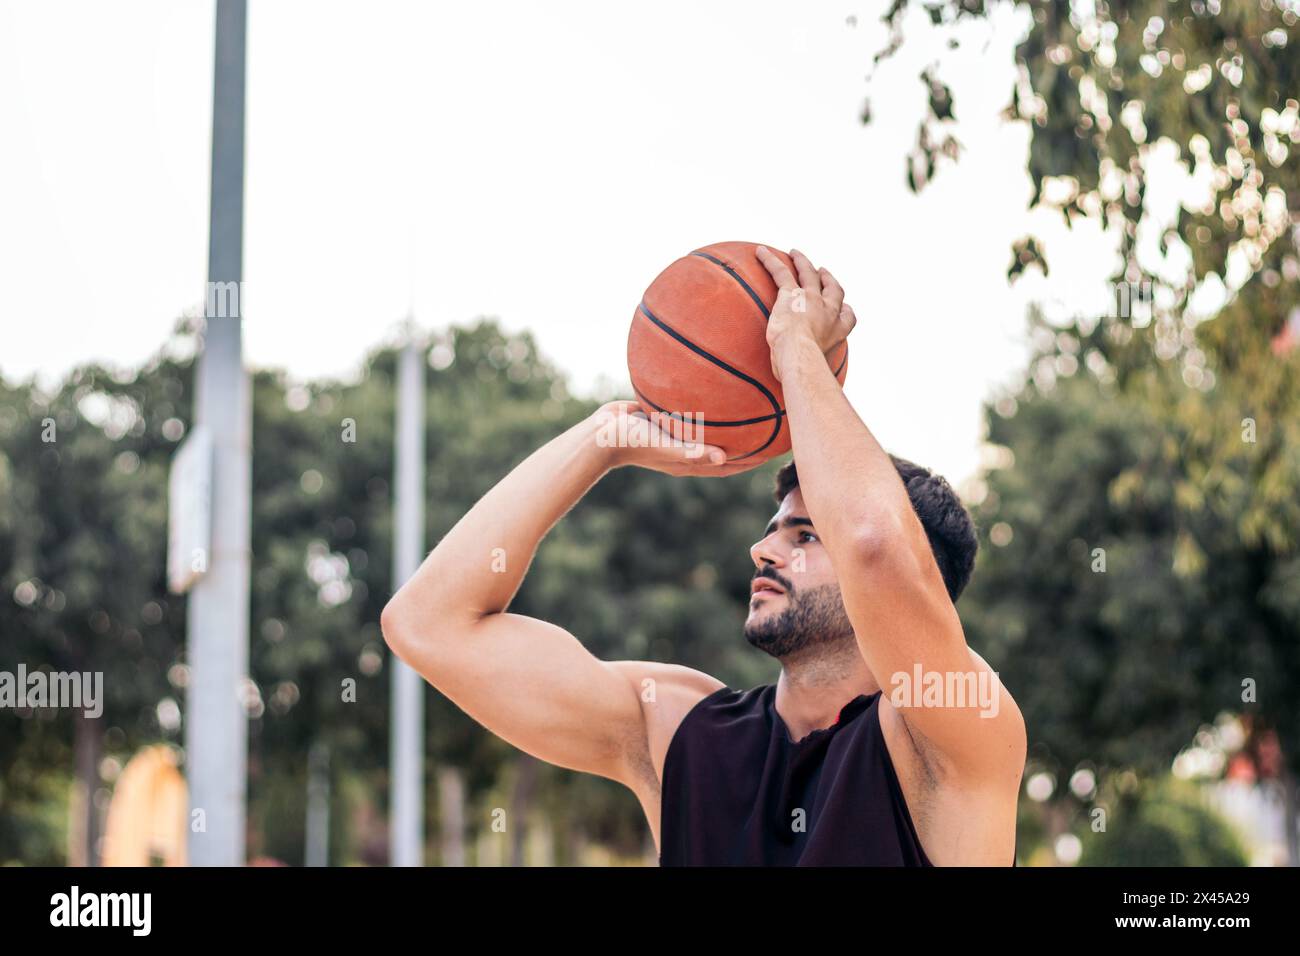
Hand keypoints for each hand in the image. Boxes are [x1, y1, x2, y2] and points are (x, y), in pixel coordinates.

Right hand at [590, 401, 759, 476]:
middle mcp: (688, 450)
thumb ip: (691, 451)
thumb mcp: (665, 446)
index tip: (778, 449)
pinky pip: (694, 414)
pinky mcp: (666, 420)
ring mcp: (677, 436)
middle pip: (726, 449)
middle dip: (750, 442)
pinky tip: (714, 385)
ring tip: (750, 407)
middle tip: (773, 426)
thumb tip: (724, 456)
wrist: (601, 433)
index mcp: (691, 462)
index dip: (755, 460)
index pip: (731, 464)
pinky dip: (708, 406)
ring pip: (711, 431)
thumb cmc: (633, 442)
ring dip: (730, 424)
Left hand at [755, 246, 856, 380]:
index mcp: (838, 331)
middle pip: (832, 288)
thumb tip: (796, 390)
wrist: (800, 356)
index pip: (848, 317)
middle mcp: (829, 311)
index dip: (846, 309)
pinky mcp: (791, 294)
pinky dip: (770, 261)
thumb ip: (808, 375)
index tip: (845, 306)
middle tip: (822, 271)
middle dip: (827, 278)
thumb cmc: (805, 372)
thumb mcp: (812, 374)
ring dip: (802, 261)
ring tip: (795, 253)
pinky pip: (780, 272)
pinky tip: (759, 252)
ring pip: (808, 273)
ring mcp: (811, 299)